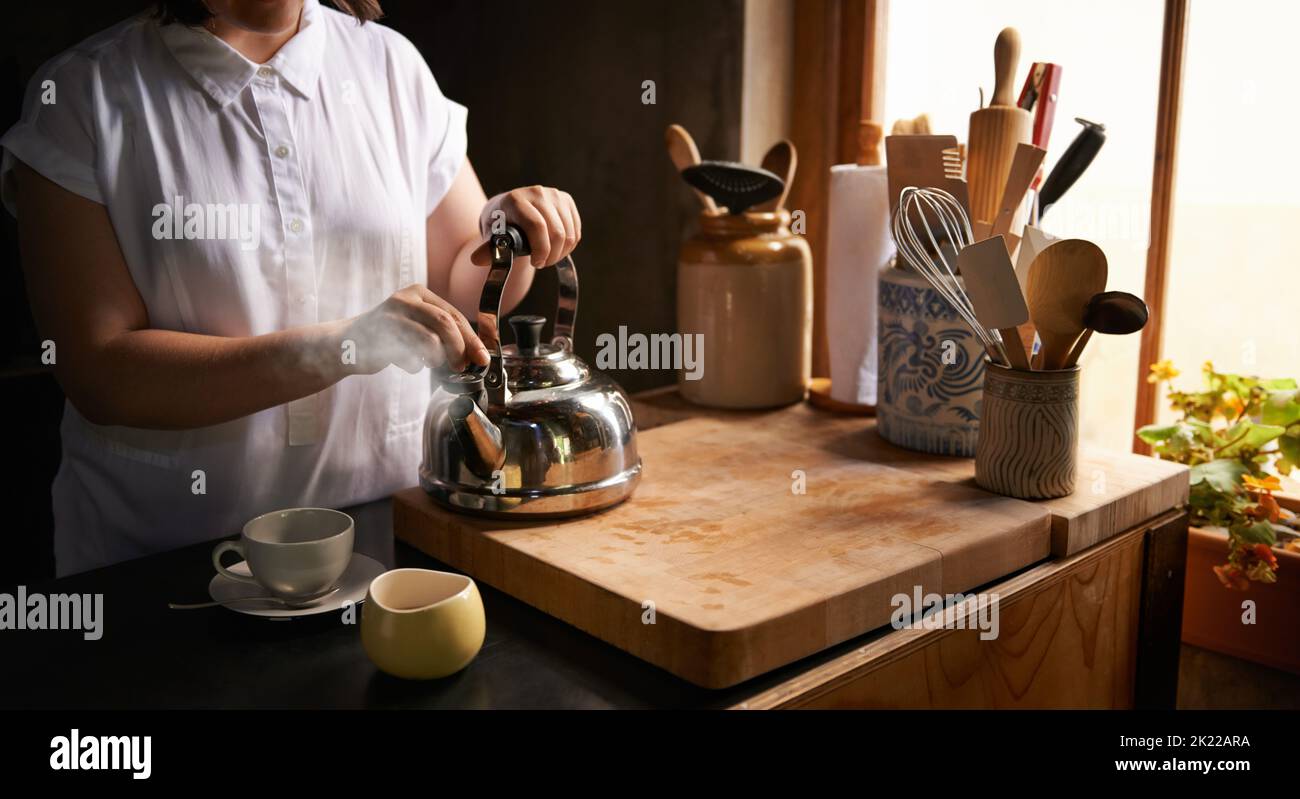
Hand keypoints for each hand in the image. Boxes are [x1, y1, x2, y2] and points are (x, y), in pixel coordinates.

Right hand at [337, 285, 489, 374]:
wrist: (346, 343)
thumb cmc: (389, 338)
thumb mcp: (418, 327)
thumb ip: (444, 335)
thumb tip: (476, 354)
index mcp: (419, 293)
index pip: (455, 315)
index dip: (472, 339)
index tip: (482, 358)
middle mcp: (405, 299)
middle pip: (446, 324)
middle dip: (459, 349)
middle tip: (461, 367)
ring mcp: (391, 315)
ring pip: (430, 340)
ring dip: (434, 359)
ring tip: (425, 361)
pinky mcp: (380, 335)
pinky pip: (410, 357)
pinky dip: (413, 366)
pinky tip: (404, 361)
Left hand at [470, 185, 580, 267]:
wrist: (509, 210)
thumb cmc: (499, 226)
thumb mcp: (491, 237)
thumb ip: (488, 249)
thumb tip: (476, 259)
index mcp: (516, 200)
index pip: (536, 226)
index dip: (541, 249)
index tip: (536, 263)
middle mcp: (537, 192)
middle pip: (556, 232)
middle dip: (551, 255)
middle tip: (541, 264)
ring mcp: (554, 194)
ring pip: (569, 234)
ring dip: (560, 253)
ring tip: (547, 257)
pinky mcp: (566, 200)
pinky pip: (575, 231)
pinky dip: (568, 246)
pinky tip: (555, 248)